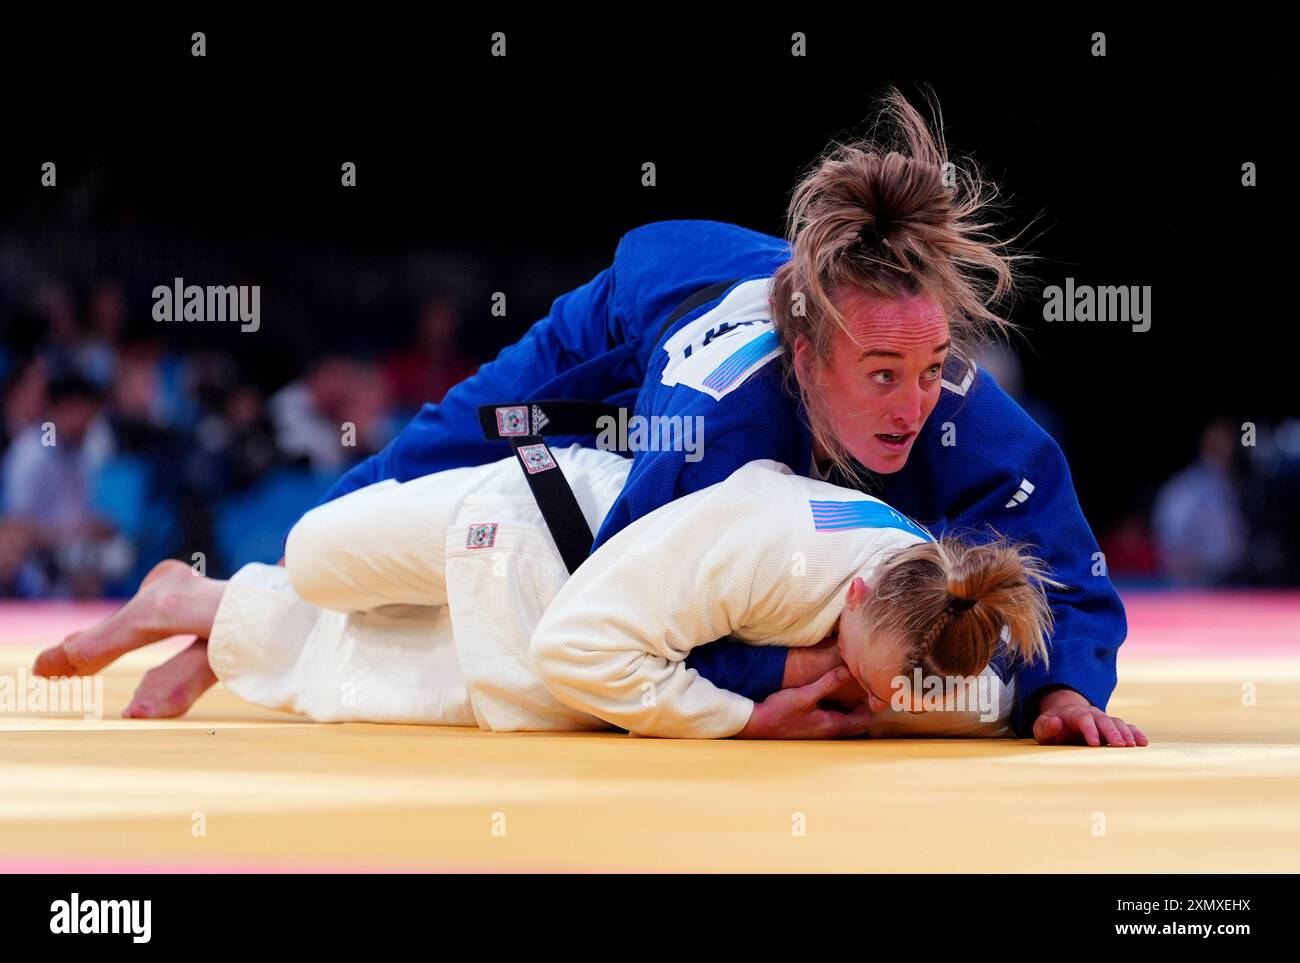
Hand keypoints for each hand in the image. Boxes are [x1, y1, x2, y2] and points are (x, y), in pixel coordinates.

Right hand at [739, 667, 874, 738]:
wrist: (759, 724)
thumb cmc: (781, 711)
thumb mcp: (805, 694)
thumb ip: (827, 683)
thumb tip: (847, 671)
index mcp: (833, 725)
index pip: (864, 720)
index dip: (869, 706)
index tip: (866, 690)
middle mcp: (830, 732)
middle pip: (857, 723)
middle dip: (860, 708)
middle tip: (857, 689)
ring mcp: (820, 732)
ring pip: (844, 722)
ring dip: (847, 709)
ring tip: (845, 690)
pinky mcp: (812, 729)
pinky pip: (832, 721)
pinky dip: (835, 711)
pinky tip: (826, 697)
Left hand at [1032, 687, 1147, 746]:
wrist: (1063, 717)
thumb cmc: (1051, 727)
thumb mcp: (1041, 727)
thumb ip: (1045, 726)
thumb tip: (1055, 722)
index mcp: (1074, 714)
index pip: (1083, 719)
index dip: (1090, 730)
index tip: (1094, 743)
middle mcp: (1092, 714)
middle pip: (1104, 720)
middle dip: (1112, 732)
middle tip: (1120, 745)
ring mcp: (1104, 719)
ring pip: (1117, 723)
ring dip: (1126, 733)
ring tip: (1133, 745)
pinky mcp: (1112, 727)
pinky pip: (1126, 727)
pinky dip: (1135, 733)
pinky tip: (1143, 742)